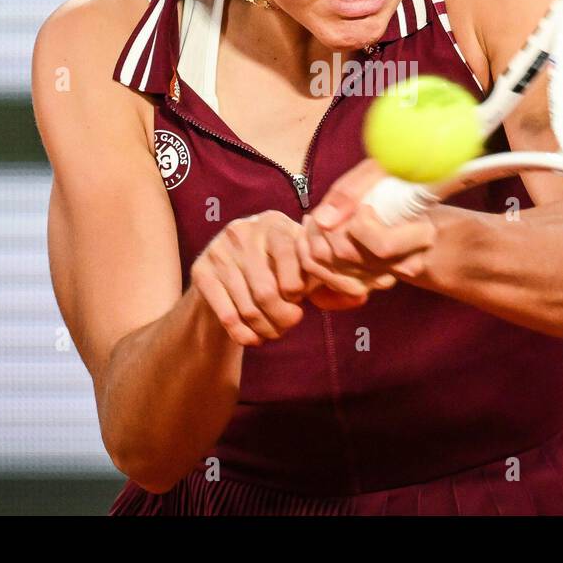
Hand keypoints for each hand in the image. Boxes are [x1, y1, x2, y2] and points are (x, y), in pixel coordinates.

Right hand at [190, 210, 386, 345]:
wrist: (229, 274)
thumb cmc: (279, 271)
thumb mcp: (305, 270)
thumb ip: (333, 281)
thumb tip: (362, 296)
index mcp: (276, 224)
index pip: (294, 265)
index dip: (299, 293)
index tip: (299, 300)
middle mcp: (244, 230)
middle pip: (268, 293)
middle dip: (283, 318)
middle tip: (288, 325)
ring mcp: (219, 249)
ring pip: (248, 308)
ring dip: (265, 329)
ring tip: (273, 332)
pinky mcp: (201, 269)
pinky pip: (226, 315)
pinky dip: (244, 335)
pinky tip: (253, 338)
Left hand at [298, 159, 438, 299]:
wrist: (406, 204)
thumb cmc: (395, 180)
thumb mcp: (380, 170)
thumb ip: (353, 190)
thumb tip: (324, 219)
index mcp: (420, 236)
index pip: (383, 247)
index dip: (360, 226)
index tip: (362, 206)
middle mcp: (404, 264)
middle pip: (349, 256)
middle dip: (325, 229)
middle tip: (321, 210)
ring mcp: (383, 279)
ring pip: (333, 268)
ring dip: (313, 241)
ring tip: (313, 219)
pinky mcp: (364, 284)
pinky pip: (327, 279)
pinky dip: (309, 256)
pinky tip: (310, 235)